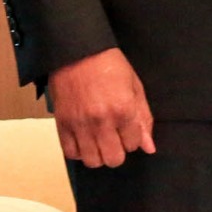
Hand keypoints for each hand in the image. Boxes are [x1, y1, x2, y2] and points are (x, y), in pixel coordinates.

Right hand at [47, 48, 155, 167]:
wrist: (77, 50)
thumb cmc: (108, 63)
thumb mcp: (134, 85)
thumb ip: (143, 117)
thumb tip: (149, 147)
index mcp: (123, 109)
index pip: (134, 145)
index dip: (132, 138)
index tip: (127, 127)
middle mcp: (102, 120)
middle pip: (114, 159)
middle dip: (118, 150)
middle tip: (114, 136)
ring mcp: (80, 124)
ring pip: (93, 161)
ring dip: (98, 153)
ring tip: (98, 139)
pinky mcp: (62, 123)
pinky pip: (71, 153)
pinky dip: (78, 151)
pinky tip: (83, 139)